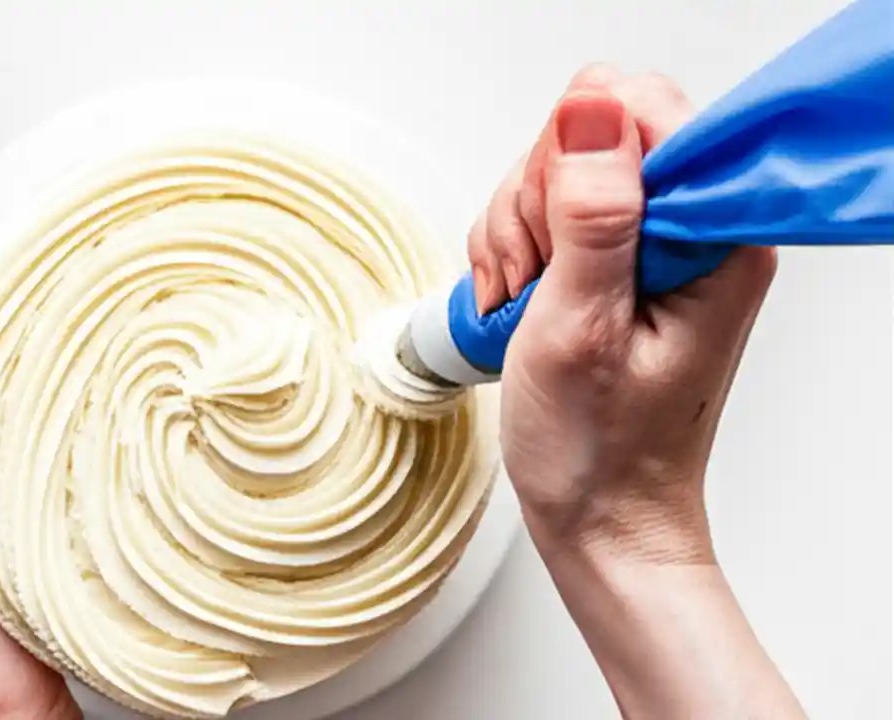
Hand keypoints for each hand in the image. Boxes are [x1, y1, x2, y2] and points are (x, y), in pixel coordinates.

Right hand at [471, 65, 775, 560]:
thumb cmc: (602, 448)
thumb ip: (593, 217)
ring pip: (556, 173)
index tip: (554, 233)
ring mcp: (652, 244)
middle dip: (534, 204)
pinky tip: (517, 301)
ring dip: (515, 234)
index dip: (577, 159)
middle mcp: (692, 229)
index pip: (644, 115)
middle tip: (533, 281)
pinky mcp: (617, 260)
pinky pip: (545, 211)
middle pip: (591, 137)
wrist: (600, 515)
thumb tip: (591, 111)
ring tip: (523, 304)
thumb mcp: (582, 329)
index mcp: (714, 238)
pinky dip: (512, 251)